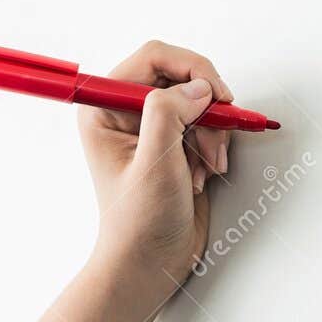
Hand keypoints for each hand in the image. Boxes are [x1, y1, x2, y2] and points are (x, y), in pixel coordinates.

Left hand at [77, 41, 233, 300]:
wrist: (150, 263)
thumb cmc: (139, 224)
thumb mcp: (154, 164)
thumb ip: (169, 114)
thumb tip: (198, 88)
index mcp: (105, 108)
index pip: (153, 58)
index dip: (191, 69)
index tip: (216, 95)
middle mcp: (126, 112)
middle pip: (182, 77)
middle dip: (206, 109)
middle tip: (216, 135)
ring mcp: (152, 129)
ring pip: (200, 103)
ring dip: (213, 133)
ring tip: (206, 167)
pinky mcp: (175, 145)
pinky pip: (207, 126)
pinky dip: (215, 147)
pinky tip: (205, 174)